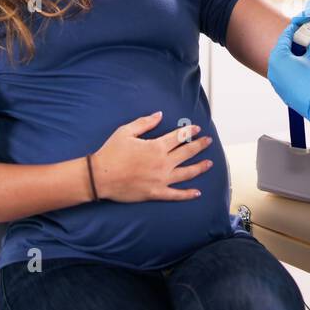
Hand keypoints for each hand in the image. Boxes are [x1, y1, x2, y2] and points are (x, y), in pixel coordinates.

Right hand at [89, 111, 213, 201]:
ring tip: (209, 163)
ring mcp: (161, 179)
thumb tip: (159, 114)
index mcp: (156, 147)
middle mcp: (163, 163)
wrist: (100, 177)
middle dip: (200, 145)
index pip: (179, 137)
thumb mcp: (126, 131)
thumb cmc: (111, 153)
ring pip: (187, 173)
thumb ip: (145, 123)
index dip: (189, 132)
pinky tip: (197, 192)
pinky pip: (176, 195)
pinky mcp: (156, 193)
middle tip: (208, 141)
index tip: (197, 129)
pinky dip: (188, 194)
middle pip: (187, 153)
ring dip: (200, 167)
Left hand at [268, 22, 309, 127]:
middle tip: (299, 37)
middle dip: (290, 44)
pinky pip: (284, 75)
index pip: (284, 39)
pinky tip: (301, 67)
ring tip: (302, 52)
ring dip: (291, 57)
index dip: (292, 30)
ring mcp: (276, 82)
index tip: (296, 25)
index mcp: (278, 58)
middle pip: (281, 51)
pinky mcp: (281, 91)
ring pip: (281, 64)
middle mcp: (273, 70)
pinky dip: (290, 68)